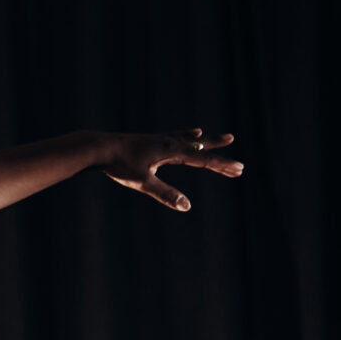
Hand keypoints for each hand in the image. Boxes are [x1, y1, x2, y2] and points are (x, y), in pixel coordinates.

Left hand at [96, 128, 242, 212]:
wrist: (100, 147)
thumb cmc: (120, 165)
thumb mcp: (143, 182)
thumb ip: (165, 194)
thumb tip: (186, 207)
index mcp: (172, 151)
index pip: (203, 160)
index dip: (222, 166)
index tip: (239, 169)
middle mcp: (171, 142)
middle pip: (203, 150)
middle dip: (221, 158)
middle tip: (240, 164)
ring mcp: (162, 139)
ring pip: (193, 141)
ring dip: (210, 143)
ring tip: (226, 139)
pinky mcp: (152, 139)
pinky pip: (177, 136)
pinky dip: (188, 135)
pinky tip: (193, 132)